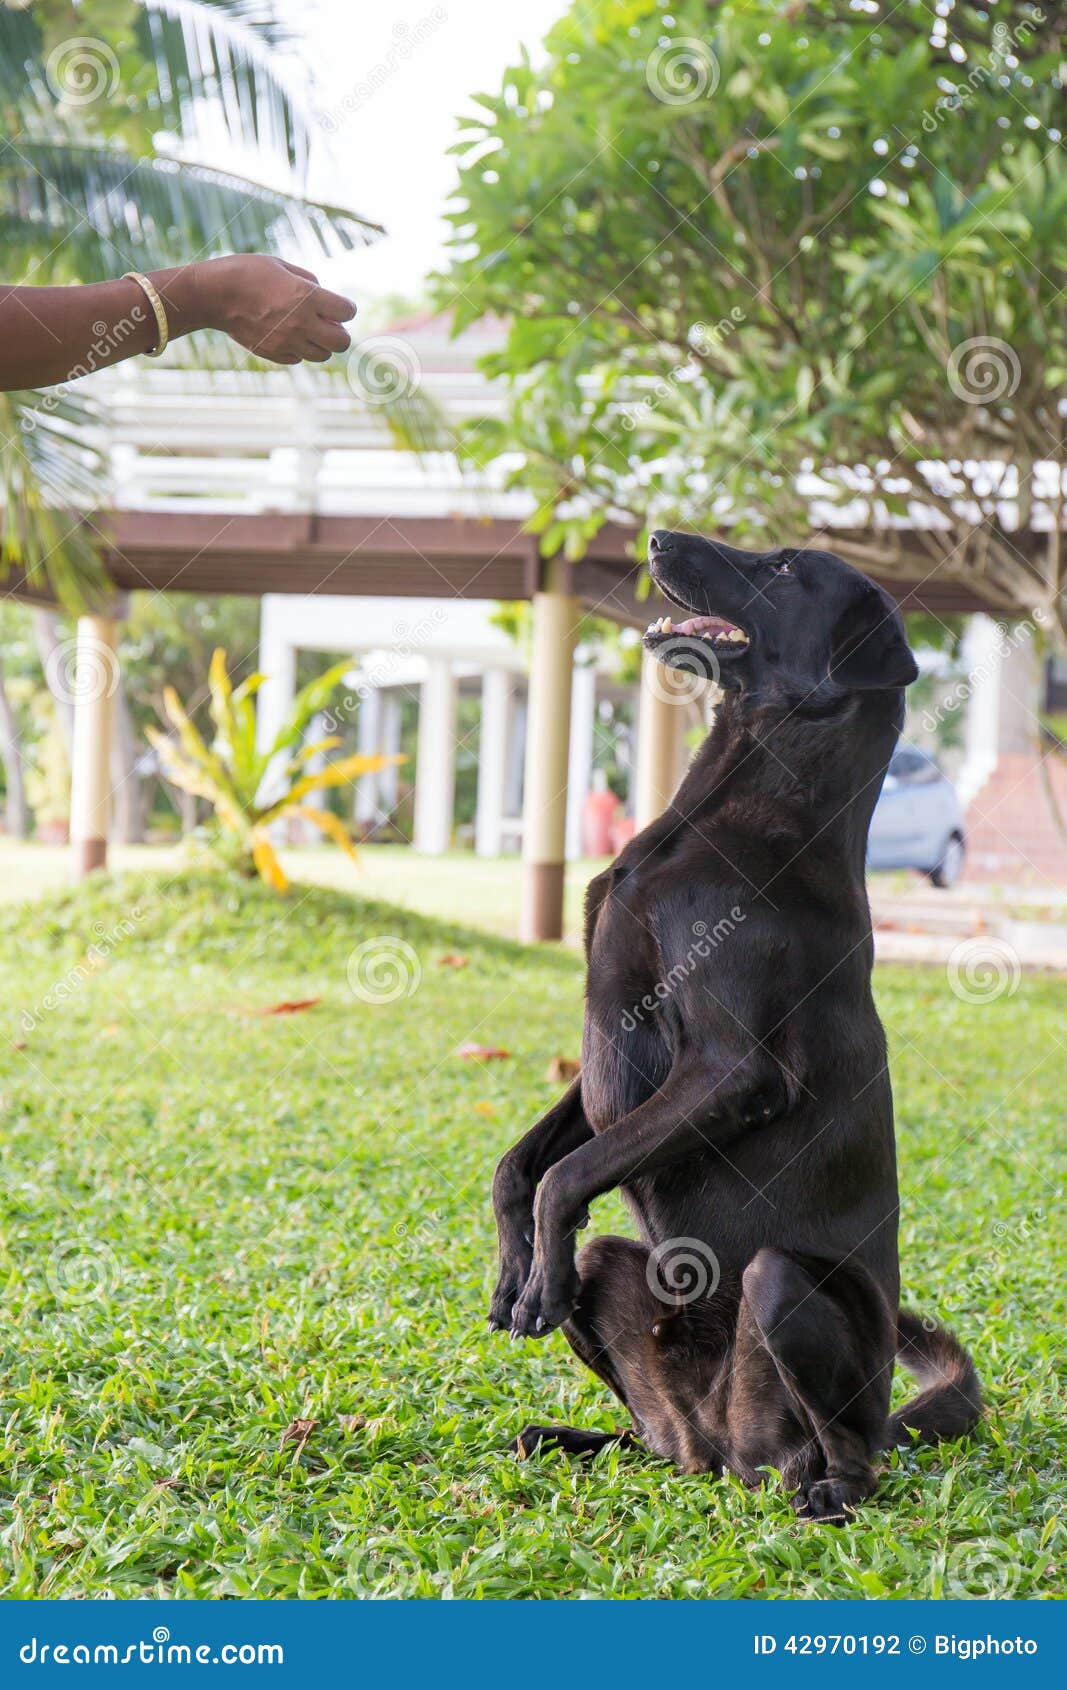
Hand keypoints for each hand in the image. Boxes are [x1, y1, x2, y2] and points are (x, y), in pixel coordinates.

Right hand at [195, 254, 355, 364]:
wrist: (214, 295)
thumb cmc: (247, 273)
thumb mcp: (281, 265)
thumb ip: (308, 281)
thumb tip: (325, 296)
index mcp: (306, 297)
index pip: (347, 312)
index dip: (346, 308)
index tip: (340, 306)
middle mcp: (301, 323)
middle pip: (341, 342)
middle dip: (340, 332)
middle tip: (330, 324)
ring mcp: (287, 341)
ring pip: (322, 355)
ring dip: (321, 344)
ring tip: (308, 330)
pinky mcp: (274, 353)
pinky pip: (298, 359)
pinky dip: (299, 350)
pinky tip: (288, 335)